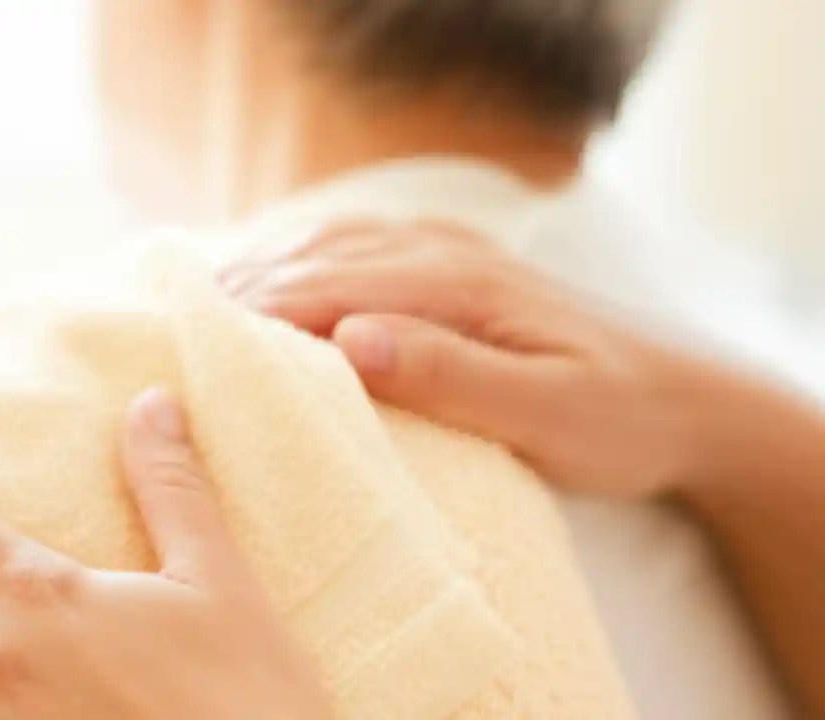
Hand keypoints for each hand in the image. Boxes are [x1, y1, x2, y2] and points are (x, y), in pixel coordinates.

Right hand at [221, 222, 721, 498]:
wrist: (687, 399)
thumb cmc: (618, 419)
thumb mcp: (548, 413)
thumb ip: (452, 375)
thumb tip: (351, 338)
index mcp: (460, 285)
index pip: (332, 288)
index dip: (259, 315)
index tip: (197, 346)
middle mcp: (445, 252)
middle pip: (318, 258)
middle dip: (244, 291)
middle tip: (172, 331)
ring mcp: (448, 252)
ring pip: (330, 244)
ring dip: (264, 271)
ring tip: (201, 310)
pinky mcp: (450, 266)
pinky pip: (356, 247)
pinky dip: (301, 261)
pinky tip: (271, 282)